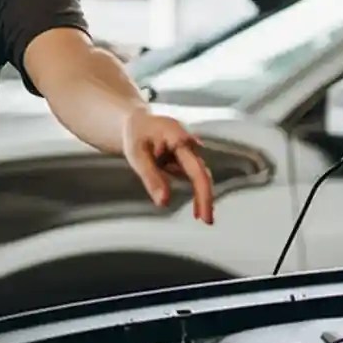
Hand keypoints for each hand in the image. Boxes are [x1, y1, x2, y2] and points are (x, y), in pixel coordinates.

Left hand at [121, 109, 214, 224]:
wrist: (136, 121)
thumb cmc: (136, 134)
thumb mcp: (137, 155)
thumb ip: (151, 178)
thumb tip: (164, 202)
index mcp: (180, 139)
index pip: (197, 172)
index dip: (203, 195)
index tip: (204, 215)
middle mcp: (190, 144)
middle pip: (203, 175)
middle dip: (205, 198)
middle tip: (206, 221)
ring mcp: (190, 150)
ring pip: (199, 176)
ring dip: (200, 195)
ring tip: (199, 215)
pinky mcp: (188, 157)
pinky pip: (193, 175)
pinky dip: (194, 189)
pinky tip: (194, 205)